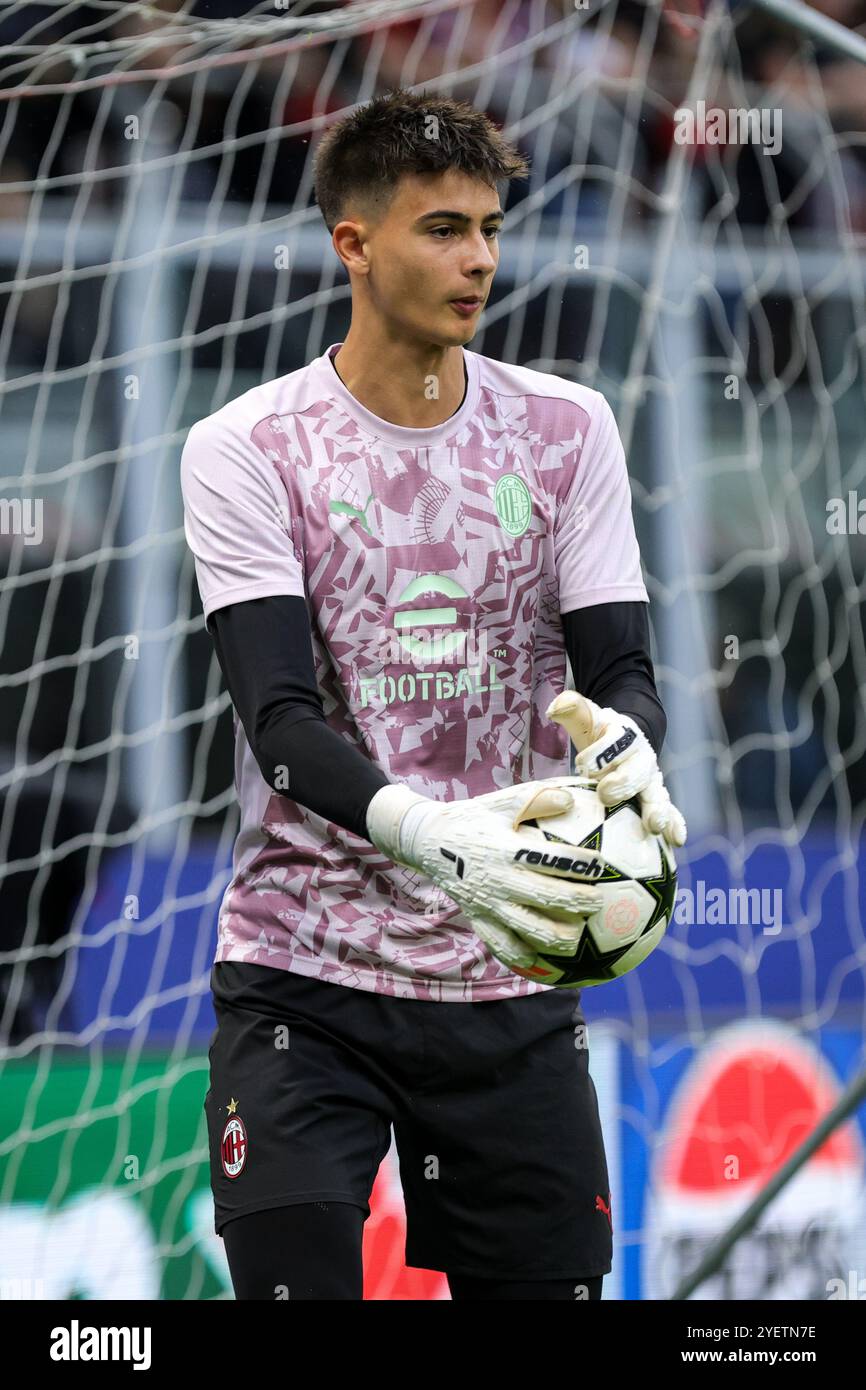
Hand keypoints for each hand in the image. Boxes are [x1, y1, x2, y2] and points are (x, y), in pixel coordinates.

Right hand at [365, 777, 611, 973]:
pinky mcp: (477, 918)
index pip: (551, 858)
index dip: (579, 863)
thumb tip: (570, 798)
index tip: (602, 865)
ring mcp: (487, 903)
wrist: (428, 841)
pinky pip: (500, 945)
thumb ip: (534, 799)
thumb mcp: (499, 803)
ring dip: (556, 937)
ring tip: (577, 938)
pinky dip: (521, 956)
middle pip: (546, 897)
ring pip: (527, 929)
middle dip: (577, 902)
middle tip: (600, 903)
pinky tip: (540, 961)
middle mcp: (499, 879)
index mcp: (507, 849)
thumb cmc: (472, 819)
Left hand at [546, 690, 686, 847]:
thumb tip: (556, 706)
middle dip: (624, 782)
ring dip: (657, 809)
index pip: (614, 741)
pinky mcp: (656, 800)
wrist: (628, 743)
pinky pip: (668, 812)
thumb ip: (574, 711)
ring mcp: (652, 780)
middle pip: (637, 770)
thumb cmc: (601, 736)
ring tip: (655, 826)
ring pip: (657, 794)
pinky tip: (676, 839)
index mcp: (625, 736)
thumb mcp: (588, 721)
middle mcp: (642, 758)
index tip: (584, 764)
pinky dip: (674, 824)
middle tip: (606, 795)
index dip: (600, 753)